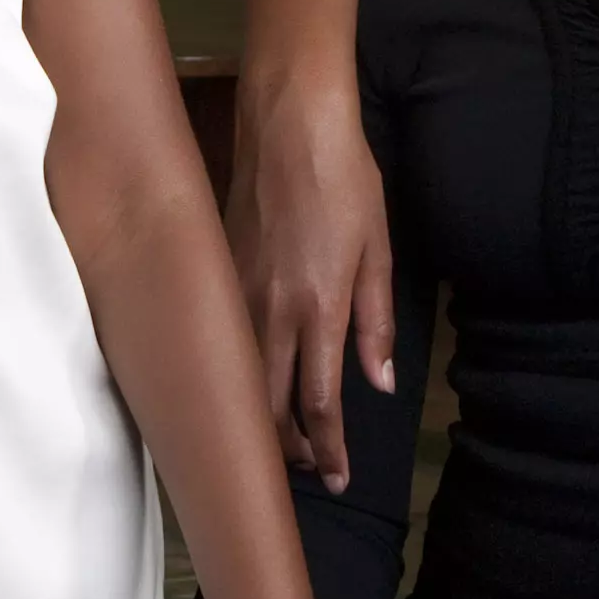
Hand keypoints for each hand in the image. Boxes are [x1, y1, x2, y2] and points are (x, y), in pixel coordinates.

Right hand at [232, 78, 396, 488]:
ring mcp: (238, 293)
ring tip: (285, 442)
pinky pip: (227, 344)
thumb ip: (375, 321)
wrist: (288, 122)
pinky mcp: (220, 274)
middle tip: (314, 470)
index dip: (329, 450)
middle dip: (290, 450)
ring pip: (243, 381)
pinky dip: (240, 378)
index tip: (340, 477)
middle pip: (270, 407)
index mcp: (318, 308)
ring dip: (262, 420)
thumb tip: (377, 384)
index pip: (319, 403)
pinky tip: (252, 386)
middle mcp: (271, 311)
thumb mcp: (377, 249)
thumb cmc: (343, 178)